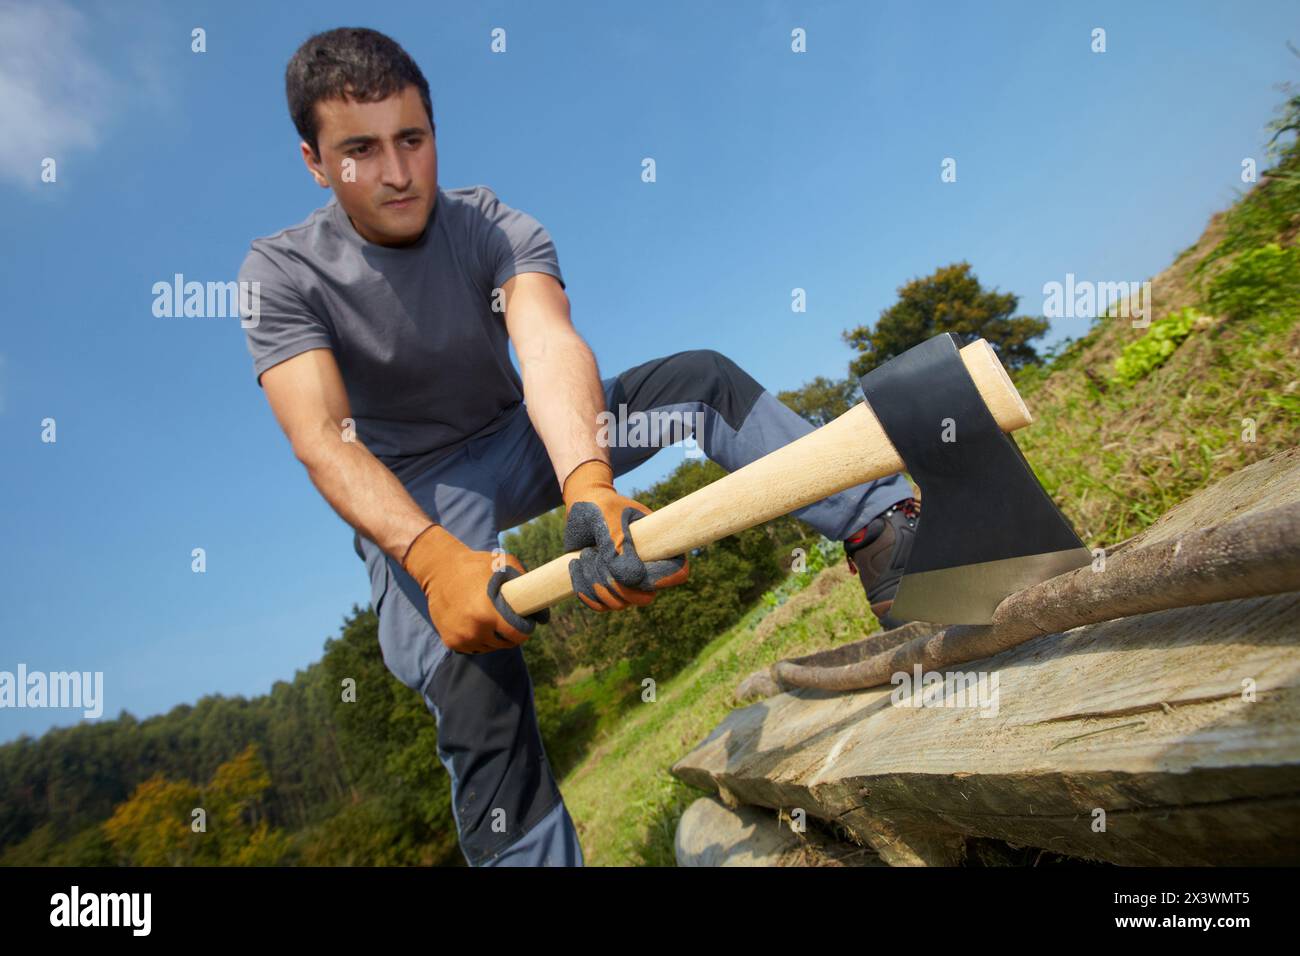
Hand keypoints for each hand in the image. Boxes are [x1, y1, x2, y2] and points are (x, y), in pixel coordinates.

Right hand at [401, 523, 547, 653]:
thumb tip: (543, 613)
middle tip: (507, 620)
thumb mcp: (504, 564)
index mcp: (487, 612)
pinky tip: (476, 623)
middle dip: (509, 634)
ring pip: (488, 648)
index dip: (524, 631)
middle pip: (504, 644)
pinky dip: (478, 639)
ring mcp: (461, 638)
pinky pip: (473, 648)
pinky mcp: (451, 642)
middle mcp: (473, 629)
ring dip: (493, 638)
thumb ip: (525, 582)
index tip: (524, 623)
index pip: (517, 636)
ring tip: (490, 619)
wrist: (439, 569)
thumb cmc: (476, 565)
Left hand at [560, 459, 689, 611]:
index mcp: (660, 546)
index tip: (630, 566)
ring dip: (595, 583)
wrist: (581, 505)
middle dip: (615, 582)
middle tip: (595, 555)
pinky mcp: (606, 588)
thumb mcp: (608, 519)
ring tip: (585, 554)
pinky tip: (575, 565)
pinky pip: (599, 606)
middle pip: (644, 598)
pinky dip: (584, 590)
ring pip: (619, 604)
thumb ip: (619, 546)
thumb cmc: (599, 506)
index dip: (659, 578)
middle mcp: (647, 569)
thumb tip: (633, 578)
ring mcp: (627, 581)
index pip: (677, 572)